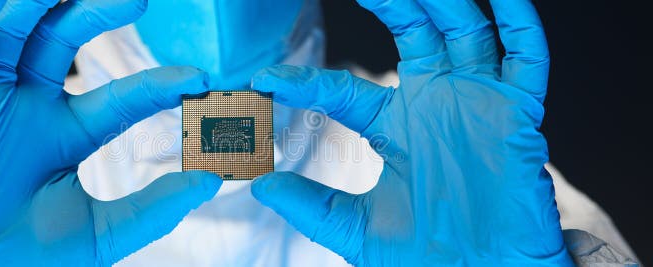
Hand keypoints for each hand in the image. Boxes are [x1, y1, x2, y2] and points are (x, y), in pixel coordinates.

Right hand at [0, 0, 219, 265]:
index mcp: (66, 133)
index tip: (200, 79)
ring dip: (39, 4)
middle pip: (63, 44)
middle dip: (97, 15)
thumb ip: (154, 207)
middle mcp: (29, 108)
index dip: (158, 83)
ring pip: (13, 35)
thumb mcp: (104, 231)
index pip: (119, 96)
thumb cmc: (28, 260)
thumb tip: (209, 182)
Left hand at [250, 0, 573, 264]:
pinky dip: (518, 21)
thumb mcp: (358, 230)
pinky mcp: (517, 111)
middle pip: (414, 34)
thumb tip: (262, 186)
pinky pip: (525, 57)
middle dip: (392, 3)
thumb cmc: (431, 256)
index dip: (305, 82)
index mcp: (395, 126)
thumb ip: (313, 206)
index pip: (343, 89)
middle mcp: (435, 102)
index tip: (265, 79)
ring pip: (464, 30)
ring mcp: (476, 101)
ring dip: (444, 0)